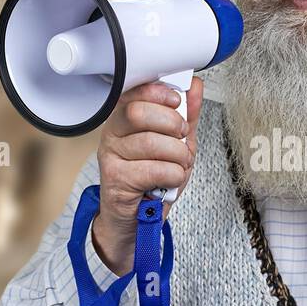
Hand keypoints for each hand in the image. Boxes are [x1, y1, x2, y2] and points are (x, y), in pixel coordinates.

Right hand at [91, 76, 203, 273]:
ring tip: (179, 164)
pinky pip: (153, 169)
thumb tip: (195, 87)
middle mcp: (114, 135)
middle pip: (138, 113)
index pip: (134, 93)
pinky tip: (169, 180)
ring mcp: (111, 157)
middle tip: (182, 138)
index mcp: (125, 119)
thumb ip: (187, 116)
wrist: (139, 219)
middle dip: (171, 124)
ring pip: (150, 143)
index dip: (158, 93)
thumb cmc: (154, 179)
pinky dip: (172, 175)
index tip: (177, 102)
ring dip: (176, 155)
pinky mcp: (116, 179)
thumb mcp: (176, 144)